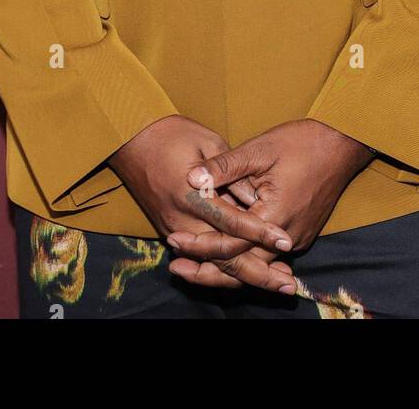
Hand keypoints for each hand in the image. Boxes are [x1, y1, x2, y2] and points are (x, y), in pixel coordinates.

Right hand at [108, 115, 298, 293]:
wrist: (130, 139)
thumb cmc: (171, 134)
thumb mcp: (207, 142)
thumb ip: (232, 173)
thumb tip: (256, 199)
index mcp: (191, 195)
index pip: (232, 222)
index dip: (260, 233)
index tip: (286, 240)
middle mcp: (182, 220)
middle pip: (223, 257)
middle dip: (258, 273)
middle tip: (288, 284)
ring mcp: (174, 229)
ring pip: (214, 264)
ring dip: (245, 276)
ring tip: (277, 283)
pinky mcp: (171, 230)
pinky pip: (202, 257)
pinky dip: (227, 268)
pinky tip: (251, 273)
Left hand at [164, 120, 374, 287]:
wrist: (343, 143)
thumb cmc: (303, 141)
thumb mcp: (260, 148)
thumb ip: (224, 166)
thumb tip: (191, 177)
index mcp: (275, 216)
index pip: (230, 244)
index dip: (200, 245)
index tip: (174, 242)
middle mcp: (288, 238)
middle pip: (242, 266)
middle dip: (208, 269)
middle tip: (177, 268)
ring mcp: (297, 238)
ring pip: (256, 264)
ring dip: (226, 266)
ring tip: (194, 266)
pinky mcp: (301, 233)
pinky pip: (269, 255)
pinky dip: (246, 256)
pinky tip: (225, 250)